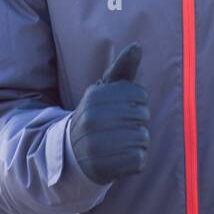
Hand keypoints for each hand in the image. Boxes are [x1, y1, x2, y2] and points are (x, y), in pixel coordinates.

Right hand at [68, 43, 148, 184]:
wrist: (71, 154)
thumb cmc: (96, 116)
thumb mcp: (104, 90)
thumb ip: (122, 67)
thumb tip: (137, 46)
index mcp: (94, 96)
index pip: (140, 94)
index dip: (137, 102)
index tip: (123, 108)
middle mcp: (92, 119)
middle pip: (143, 116)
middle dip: (139, 122)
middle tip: (122, 128)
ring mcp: (96, 144)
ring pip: (143, 138)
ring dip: (139, 142)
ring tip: (122, 142)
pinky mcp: (103, 167)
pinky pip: (138, 159)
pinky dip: (136, 160)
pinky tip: (121, 157)